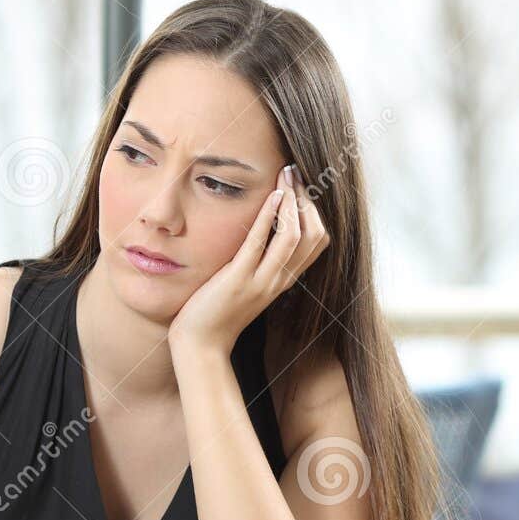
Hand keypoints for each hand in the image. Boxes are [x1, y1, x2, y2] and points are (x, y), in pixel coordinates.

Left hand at [167, 165, 329, 354]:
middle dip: (308, 201)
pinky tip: (271, 196)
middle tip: (294, 174)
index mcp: (282, 280)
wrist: (201, 345)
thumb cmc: (216, 312)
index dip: (314, 211)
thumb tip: (260, 229)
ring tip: (286, 177)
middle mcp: (278, 280)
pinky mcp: (238, 280)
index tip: (300, 186)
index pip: (317, 242)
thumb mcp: (246, 284)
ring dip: (293, 202)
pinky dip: (270, 217)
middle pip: (314, 236)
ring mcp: (261, 281)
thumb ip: (258, 261)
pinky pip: (261, 244)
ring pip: (294, 237)